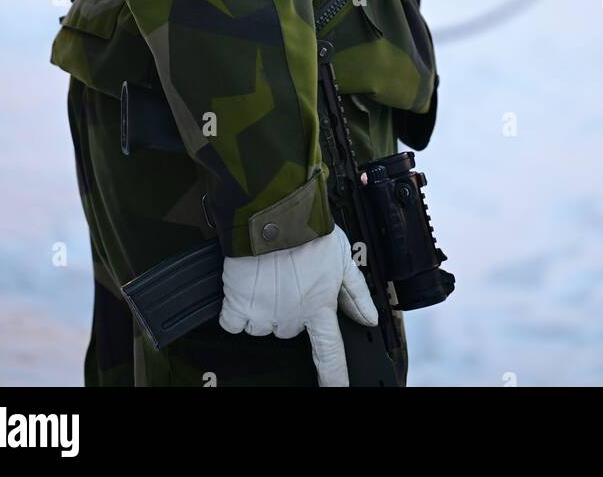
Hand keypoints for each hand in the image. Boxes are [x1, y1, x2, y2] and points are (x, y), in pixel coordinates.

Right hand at [219, 223, 378, 386]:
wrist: (271, 212)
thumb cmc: (308, 229)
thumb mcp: (341, 256)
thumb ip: (355, 292)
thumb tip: (369, 318)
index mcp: (319, 306)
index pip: (330, 353)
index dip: (334, 377)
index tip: (336, 390)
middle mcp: (292, 316)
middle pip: (290, 330)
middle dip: (289, 311)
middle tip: (288, 282)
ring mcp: (263, 314)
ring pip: (262, 326)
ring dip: (262, 309)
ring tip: (268, 279)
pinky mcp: (237, 306)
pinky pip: (233, 322)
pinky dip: (235, 310)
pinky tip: (244, 288)